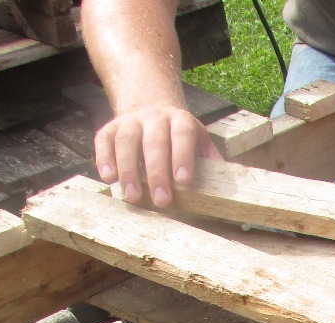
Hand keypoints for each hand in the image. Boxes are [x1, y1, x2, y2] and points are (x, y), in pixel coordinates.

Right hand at [94, 106, 219, 207]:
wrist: (151, 109)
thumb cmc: (181, 138)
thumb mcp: (201, 144)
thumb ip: (212, 163)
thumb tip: (231, 192)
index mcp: (181, 120)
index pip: (183, 136)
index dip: (183, 156)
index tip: (184, 181)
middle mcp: (155, 117)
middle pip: (155, 142)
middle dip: (157, 173)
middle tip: (162, 201)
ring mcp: (130, 120)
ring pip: (126, 141)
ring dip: (129, 170)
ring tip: (133, 197)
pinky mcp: (110, 128)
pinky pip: (103, 140)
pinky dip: (104, 158)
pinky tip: (109, 178)